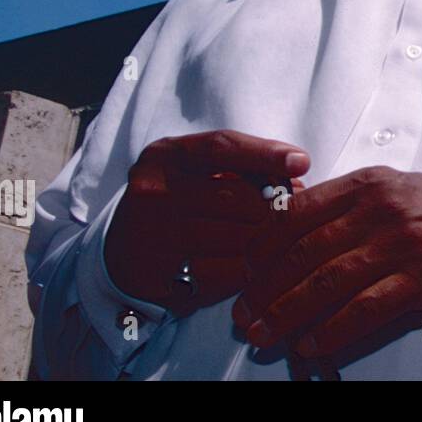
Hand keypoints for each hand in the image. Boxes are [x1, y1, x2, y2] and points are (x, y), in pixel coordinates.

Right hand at [104, 130, 309, 314]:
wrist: (120, 256)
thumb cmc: (174, 203)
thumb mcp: (194, 172)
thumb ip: (240, 167)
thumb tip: (296, 176)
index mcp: (165, 156)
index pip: (221, 146)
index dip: (265, 153)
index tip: (302, 161)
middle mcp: (154, 191)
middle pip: (235, 195)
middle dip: (274, 206)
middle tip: (297, 213)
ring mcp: (153, 235)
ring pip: (234, 237)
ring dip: (269, 240)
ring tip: (284, 240)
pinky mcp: (160, 275)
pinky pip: (223, 273)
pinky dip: (250, 270)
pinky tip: (261, 267)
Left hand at [233, 166, 421, 358]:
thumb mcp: (390, 190)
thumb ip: (343, 206)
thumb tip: (285, 232)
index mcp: (367, 184)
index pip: (296, 212)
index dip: (261, 246)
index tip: (243, 272)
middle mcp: (381, 208)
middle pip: (305, 251)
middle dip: (266, 288)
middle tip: (244, 313)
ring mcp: (403, 242)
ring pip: (329, 281)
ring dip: (289, 313)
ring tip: (266, 334)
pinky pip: (366, 307)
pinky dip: (334, 329)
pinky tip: (313, 343)